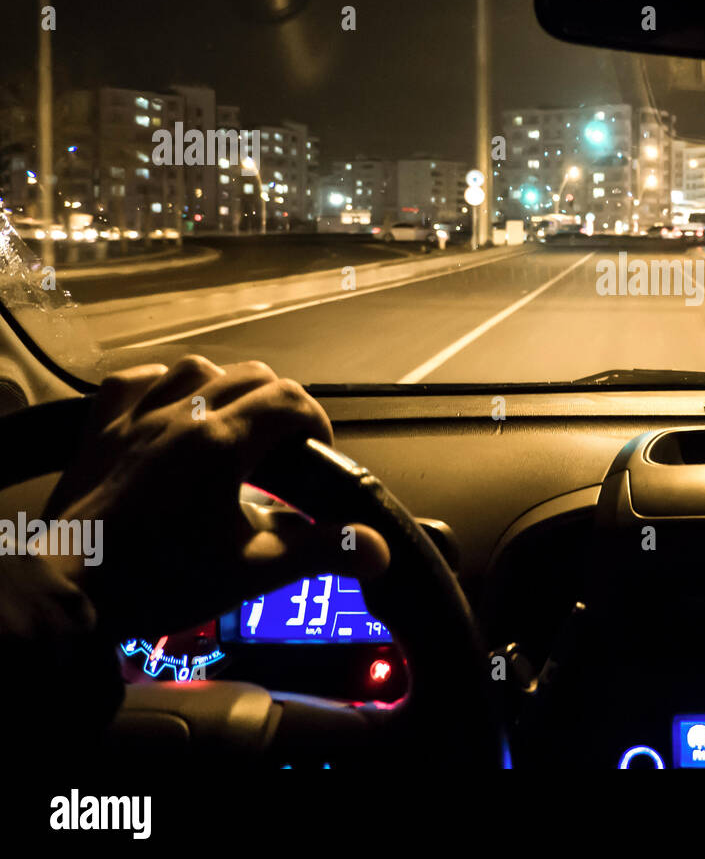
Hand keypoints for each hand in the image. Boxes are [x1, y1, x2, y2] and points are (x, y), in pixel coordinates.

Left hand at [44, 356, 388, 636]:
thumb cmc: (159, 579)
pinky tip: (172, 409)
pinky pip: (136, 380)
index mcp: (222, 441)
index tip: (317, 458)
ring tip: (235, 424)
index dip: (315, 424)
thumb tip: (378, 550)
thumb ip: (319, 551)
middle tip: (285, 449)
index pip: (290, 400)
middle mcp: (182, 413)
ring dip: (226, 388)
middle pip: (252, 375)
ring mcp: (136, 416)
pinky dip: (163, 386)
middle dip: (280, 405)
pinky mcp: (100, 429)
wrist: (70, 592)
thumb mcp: (251, 569)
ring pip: (197, 368)